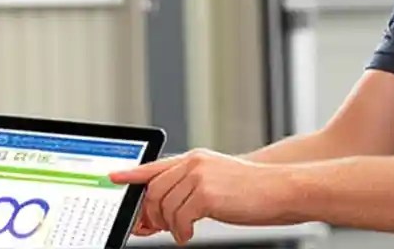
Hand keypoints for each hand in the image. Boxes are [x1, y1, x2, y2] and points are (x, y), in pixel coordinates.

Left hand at [109, 148, 296, 243]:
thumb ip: (189, 187)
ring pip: (165, 207)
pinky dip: (181, 232)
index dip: (132, 173)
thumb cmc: (251, 190)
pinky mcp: (206, 194)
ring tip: (182, 232)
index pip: (155, 165)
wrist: (278, 190)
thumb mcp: (217, 181)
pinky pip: (179, 218)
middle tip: (160, 228)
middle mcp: (194, 163)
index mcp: (195, 159)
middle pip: (154, 191)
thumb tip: (162, 208)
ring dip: (169, 226)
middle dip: (152, 214)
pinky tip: (189, 234)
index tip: (114, 177)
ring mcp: (200, 177)